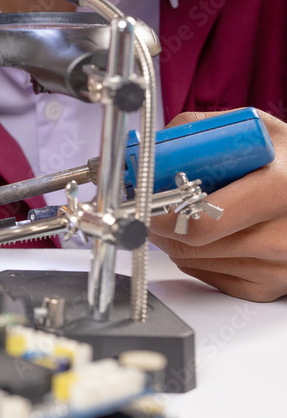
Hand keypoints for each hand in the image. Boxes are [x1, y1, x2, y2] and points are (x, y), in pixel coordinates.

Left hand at [149, 109, 286, 301]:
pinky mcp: (269, 287)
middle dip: (159, 225)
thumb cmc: (286, 161)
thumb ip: (199, 132)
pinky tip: (210, 233)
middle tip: (152, 207)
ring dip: (174, 239)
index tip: (144, 200)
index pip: (200, 220)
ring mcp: (280, 266)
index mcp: (280, 188)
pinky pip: (206, 275)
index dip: (160, 212)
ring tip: (186, 213)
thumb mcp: (255, 130)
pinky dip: (194, 256)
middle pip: (189, 245)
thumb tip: (149, 148)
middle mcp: (284, 234)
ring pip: (191, 260)